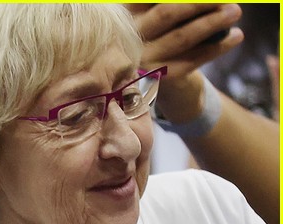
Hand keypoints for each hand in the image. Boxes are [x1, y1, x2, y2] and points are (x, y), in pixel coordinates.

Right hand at [127, 4, 242, 120]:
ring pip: (181, 37)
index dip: (183, 0)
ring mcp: (142, 58)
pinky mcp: (158, 77)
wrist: (149, 76)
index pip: (146, 0)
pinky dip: (216, 48)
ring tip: (235, 12)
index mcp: (126, 14)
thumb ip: (173, 7)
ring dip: (212, 23)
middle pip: (166, 13)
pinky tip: (235, 37)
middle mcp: (128, 36)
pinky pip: (191, 61)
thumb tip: (215, 1)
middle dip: (199, 3)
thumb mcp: (157, 16)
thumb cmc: (159, 33)